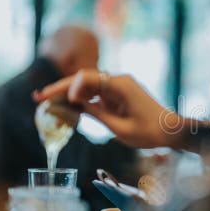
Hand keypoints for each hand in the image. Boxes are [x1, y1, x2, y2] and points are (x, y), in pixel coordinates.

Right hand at [34, 70, 186, 149]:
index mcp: (120, 84)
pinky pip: (96, 94)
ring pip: (88, 86)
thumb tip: (67, 107)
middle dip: (61, 89)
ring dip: (69, 95)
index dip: (66, 87)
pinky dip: (82, 101)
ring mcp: (119, 86)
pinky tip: (67, 108)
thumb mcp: (119, 128)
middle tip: (38, 98)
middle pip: (84, 80)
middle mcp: (119, 80)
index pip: (86, 78)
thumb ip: (93, 115)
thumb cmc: (149, 132)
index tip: (54, 100)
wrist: (171, 131)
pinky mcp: (119, 94)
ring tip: (47, 104)